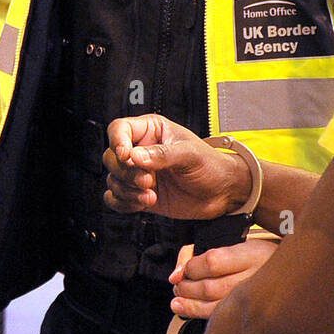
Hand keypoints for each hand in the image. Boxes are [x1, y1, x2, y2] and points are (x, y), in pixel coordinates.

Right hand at [103, 115, 250, 219]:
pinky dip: (123, 203)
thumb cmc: (211, 165)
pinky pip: (116, 198)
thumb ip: (162, 154)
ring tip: (150, 195)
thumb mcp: (190, 154)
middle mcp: (141, 151)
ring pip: (113, 179)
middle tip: (148, 180)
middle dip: (126, 172)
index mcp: (152, 131)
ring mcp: (139, 173)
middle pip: (111, 157)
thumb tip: (135, 156)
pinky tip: (141, 203)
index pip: (120, 129)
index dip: (117, 141)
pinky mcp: (139, 194)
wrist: (222, 193)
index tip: (127, 155)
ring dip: (127, 191)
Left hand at [169, 236, 279, 319]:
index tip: (183, 269)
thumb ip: (209, 251)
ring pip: (212, 307)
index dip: (190, 267)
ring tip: (179, 298)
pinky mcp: (251, 317)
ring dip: (188, 303)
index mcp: (253, 254)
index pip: (212, 262)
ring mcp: (253, 300)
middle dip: (186, 286)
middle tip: (179, 283)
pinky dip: (197, 315)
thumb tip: (179, 270)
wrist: (294, 277)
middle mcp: (254, 278)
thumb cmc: (265, 258)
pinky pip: (220, 320)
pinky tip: (187, 309)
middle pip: (209, 287)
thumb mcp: (241, 243)